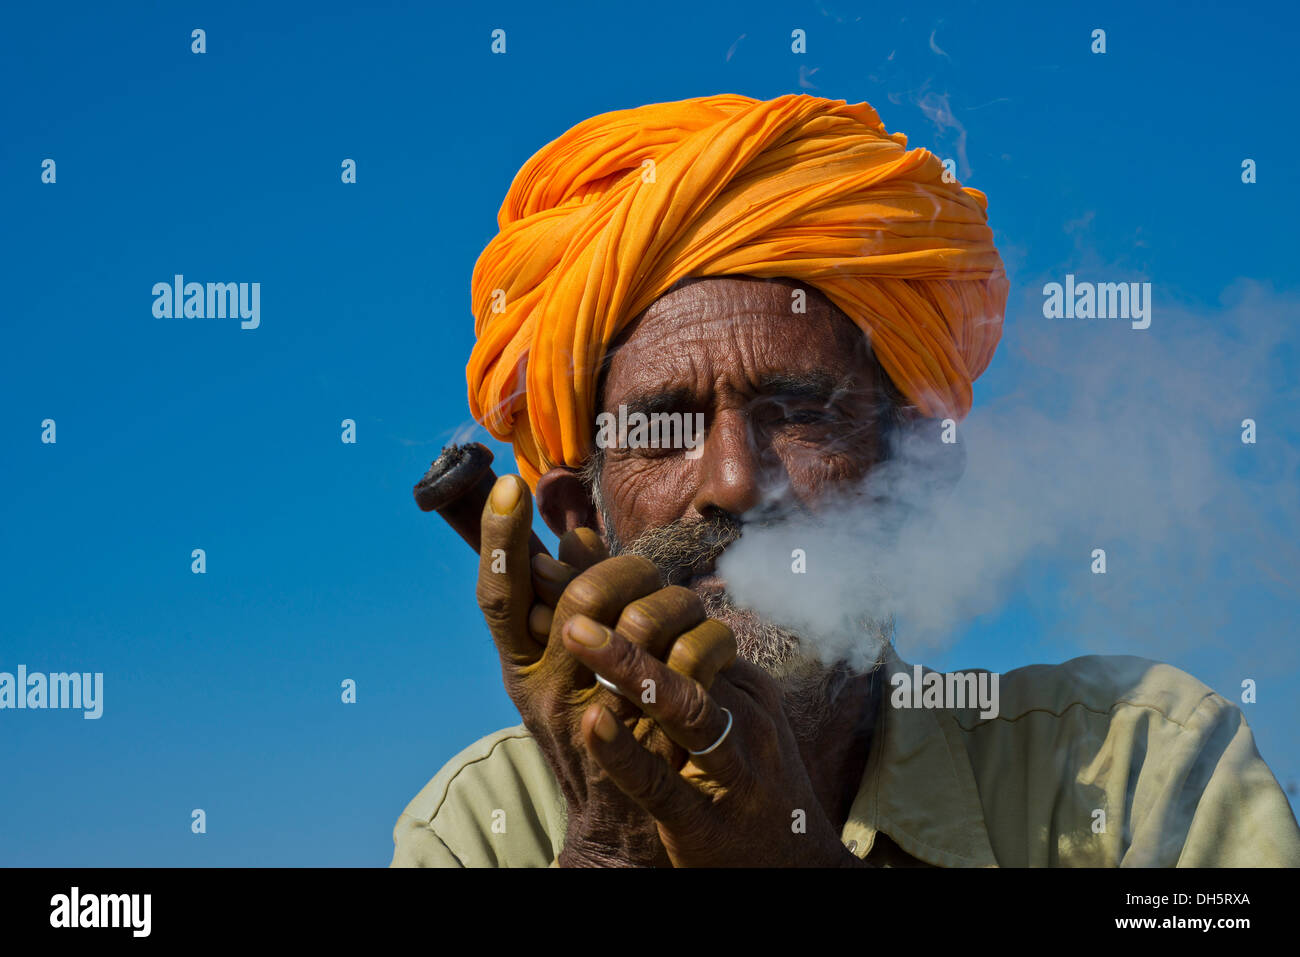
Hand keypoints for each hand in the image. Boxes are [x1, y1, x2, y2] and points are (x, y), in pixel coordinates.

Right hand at [474, 474, 736, 866]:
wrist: (618, 829)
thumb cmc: (590, 732)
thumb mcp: (562, 671)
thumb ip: (565, 600)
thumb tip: (572, 534)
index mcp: (522, 669)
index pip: (497, 594)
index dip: (498, 539)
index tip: (507, 486)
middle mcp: (550, 690)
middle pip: (581, 597)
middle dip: (625, 569)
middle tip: (648, 570)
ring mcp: (599, 716)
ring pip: (641, 625)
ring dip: (677, 602)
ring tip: (692, 607)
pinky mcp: (655, 739)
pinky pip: (692, 664)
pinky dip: (713, 640)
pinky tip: (721, 640)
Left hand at [559, 617, 861, 866]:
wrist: (796, 871)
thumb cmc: (746, 784)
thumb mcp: (727, 715)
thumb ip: (682, 663)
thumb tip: (624, 597)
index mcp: (744, 688)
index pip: (689, 623)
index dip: (626, 592)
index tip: (566, 561)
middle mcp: (743, 718)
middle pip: (691, 649)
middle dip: (624, 615)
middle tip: (561, 587)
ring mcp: (729, 770)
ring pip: (685, 706)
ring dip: (629, 666)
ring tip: (575, 632)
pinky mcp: (705, 823)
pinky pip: (663, 783)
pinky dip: (626, 752)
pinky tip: (591, 723)